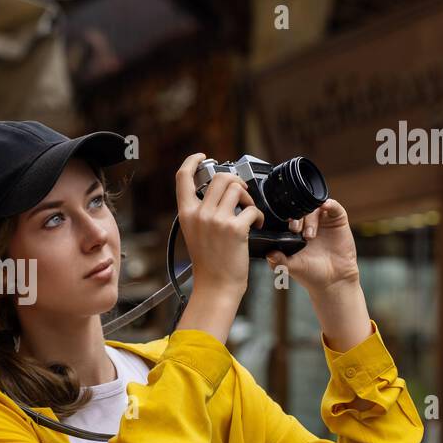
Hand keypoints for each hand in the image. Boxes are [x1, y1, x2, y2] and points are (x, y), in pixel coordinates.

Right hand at [175, 154, 263, 303]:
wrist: (216, 286)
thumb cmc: (208, 262)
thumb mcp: (195, 233)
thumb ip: (200, 211)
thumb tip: (217, 192)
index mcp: (186, 213)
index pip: (182, 177)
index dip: (193, 160)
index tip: (203, 156)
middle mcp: (199, 213)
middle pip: (220, 177)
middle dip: (236, 182)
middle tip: (242, 194)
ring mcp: (217, 220)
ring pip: (237, 188)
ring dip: (249, 198)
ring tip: (250, 211)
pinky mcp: (235, 229)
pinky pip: (252, 209)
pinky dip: (259, 215)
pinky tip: (258, 225)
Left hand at [267, 198, 359, 294]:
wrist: (334, 280)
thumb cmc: (312, 273)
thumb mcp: (292, 267)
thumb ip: (279, 261)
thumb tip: (269, 254)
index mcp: (294, 231)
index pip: (286, 215)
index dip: (283, 216)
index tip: (283, 224)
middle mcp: (308, 223)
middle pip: (299, 209)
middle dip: (296, 217)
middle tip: (294, 229)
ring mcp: (323, 221)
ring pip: (314, 207)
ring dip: (310, 217)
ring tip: (309, 235)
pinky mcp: (338, 220)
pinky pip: (333, 206)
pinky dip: (330, 204)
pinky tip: (326, 207)